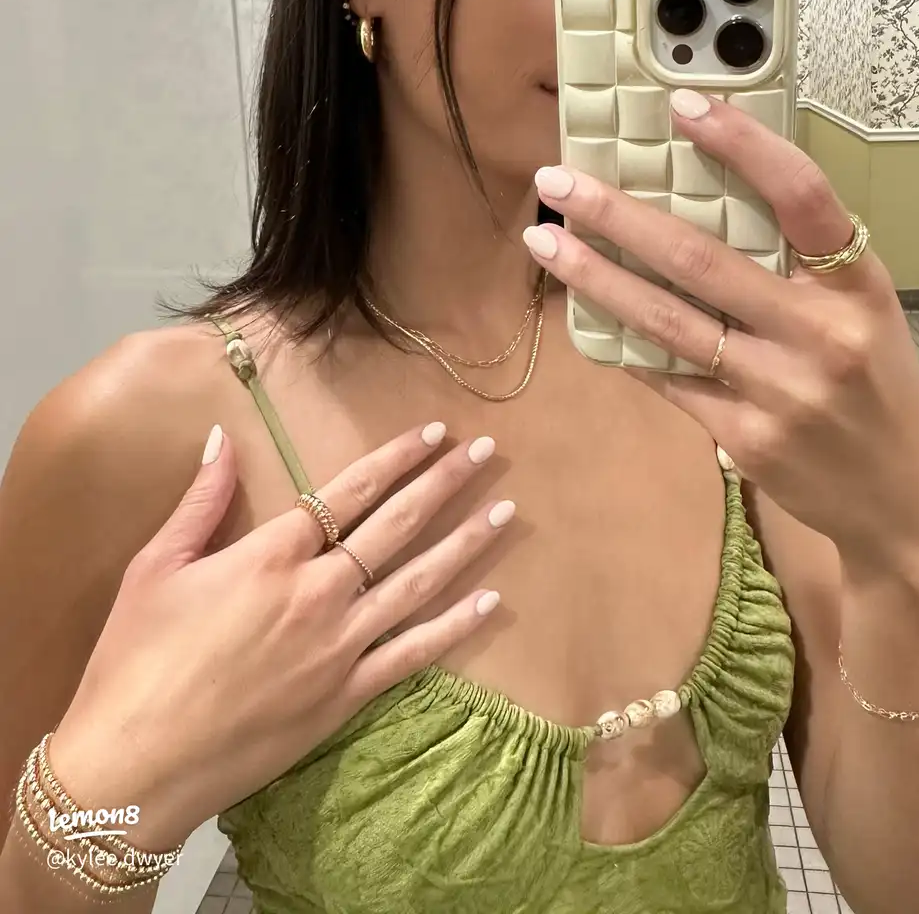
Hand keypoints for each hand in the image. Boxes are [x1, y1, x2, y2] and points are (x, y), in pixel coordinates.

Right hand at [47, 422, 510, 850]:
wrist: (137, 764)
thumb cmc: (136, 660)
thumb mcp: (155, 567)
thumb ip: (201, 500)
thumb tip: (223, 436)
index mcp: (272, 555)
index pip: (349, 490)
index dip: (396, 457)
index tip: (435, 432)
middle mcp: (318, 592)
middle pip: (395, 525)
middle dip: (444, 483)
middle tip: (485, 452)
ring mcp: (339, 647)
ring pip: (418, 582)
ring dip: (465, 543)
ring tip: (505, 510)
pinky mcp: (346, 696)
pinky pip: (413, 654)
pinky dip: (455, 627)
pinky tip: (489, 602)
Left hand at [525, 91, 918, 576]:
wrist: (900, 498)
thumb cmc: (876, 383)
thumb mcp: (863, 308)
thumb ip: (802, 260)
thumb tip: (707, 189)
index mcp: (857, 283)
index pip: (802, 196)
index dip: (743, 144)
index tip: (682, 105)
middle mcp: (820, 332)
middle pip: (702, 259)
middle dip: (618, 216)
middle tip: (559, 181)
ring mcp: (779, 389)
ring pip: (666, 320)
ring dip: (595, 277)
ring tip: (544, 240)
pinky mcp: (744, 437)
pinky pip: (666, 376)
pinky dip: (622, 343)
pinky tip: (584, 314)